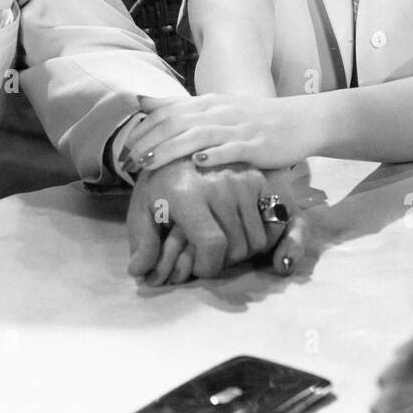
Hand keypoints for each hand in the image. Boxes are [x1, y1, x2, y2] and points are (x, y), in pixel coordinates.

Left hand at [126, 161, 306, 285]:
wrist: (181, 142)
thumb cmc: (160, 181)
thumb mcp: (143, 208)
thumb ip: (143, 241)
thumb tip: (138, 271)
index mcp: (187, 194)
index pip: (212, 244)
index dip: (209, 266)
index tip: (202, 268)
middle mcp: (219, 185)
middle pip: (238, 246)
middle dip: (225, 261)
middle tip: (212, 256)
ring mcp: (242, 179)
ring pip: (258, 238)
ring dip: (245, 250)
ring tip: (226, 243)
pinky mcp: (258, 177)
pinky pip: (274, 221)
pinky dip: (263, 234)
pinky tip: (243, 230)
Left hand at [127, 94, 315, 172]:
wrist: (299, 121)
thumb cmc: (255, 120)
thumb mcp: (216, 108)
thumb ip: (181, 108)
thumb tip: (143, 103)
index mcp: (209, 104)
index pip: (168, 113)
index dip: (144, 131)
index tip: (125, 152)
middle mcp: (220, 112)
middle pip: (177, 124)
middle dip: (149, 143)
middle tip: (128, 163)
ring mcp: (238, 127)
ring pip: (199, 135)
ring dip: (171, 149)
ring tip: (150, 164)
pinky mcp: (257, 144)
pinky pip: (233, 148)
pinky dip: (215, 155)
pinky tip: (199, 163)